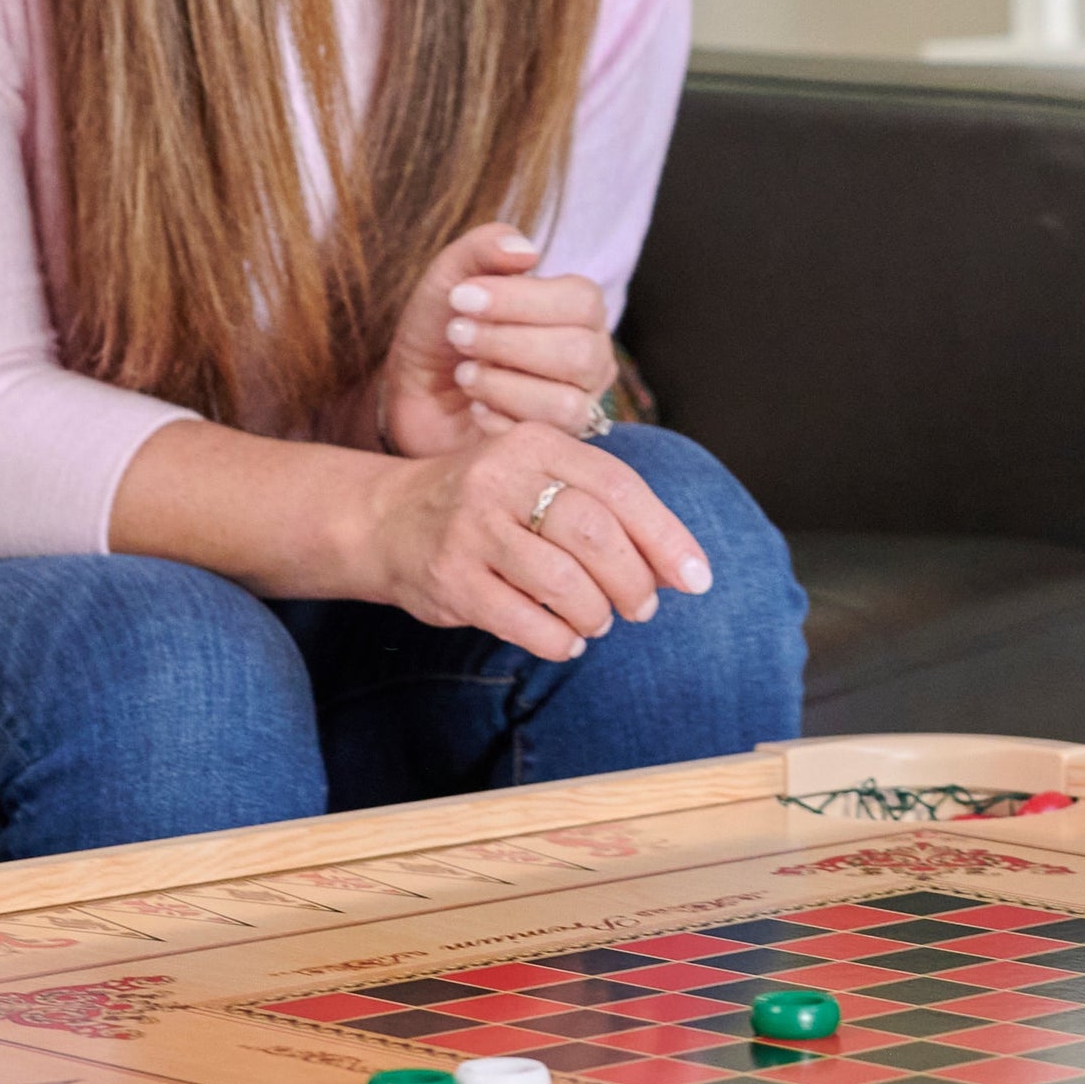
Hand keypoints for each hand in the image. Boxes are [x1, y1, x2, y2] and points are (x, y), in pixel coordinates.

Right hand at [352, 421, 709, 664]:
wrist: (387, 519)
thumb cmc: (489, 506)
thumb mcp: (540, 479)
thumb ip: (604, 508)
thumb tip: (680, 567)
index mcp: (536, 444)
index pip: (620, 487)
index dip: (666, 537)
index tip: (697, 578)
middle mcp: (501, 477)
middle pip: (595, 533)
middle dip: (633, 581)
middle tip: (642, 608)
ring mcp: (471, 527)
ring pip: (561, 580)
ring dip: (594, 613)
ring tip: (596, 621)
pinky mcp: (448, 576)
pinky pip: (521, 619)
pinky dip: (556, 639)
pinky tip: (564, 640)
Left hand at [367, 226, 623, 461]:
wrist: (413, 393)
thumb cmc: (441, 330)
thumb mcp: (450, 278)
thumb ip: (483, 249)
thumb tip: (527, 251)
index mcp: (578, 311)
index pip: (581, 300)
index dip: (521, 300)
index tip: (462, 298)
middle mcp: (590, 359)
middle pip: (579, 353)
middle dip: (507, 343)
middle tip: (458, 336)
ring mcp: (578, 406)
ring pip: (566, 403)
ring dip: (501, 385)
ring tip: (465, 375)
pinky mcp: (553, 446)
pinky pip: (541, 440)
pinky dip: (497, 420)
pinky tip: (474, 407)